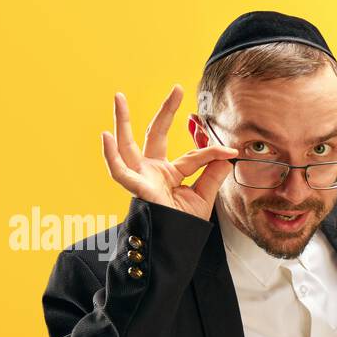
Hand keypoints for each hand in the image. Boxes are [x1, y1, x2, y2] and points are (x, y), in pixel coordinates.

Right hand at [100, 85, 237, 220]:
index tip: (230, 148)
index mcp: (169, 173)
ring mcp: (141, 177)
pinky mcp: (136, 188)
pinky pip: (119, 171)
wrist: (175, 246)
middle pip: (156, 134)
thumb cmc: (184, 226)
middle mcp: (152, 171)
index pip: (193, 156)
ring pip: (128, 144)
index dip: (211, 151)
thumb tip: (227, 155)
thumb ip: (213, 175)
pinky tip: (106, 135)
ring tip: (118, 97)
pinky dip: (111, 155)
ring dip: (122, 120)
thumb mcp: (204, 198)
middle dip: (165, 111)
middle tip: (176, 89)